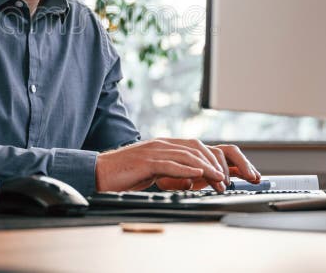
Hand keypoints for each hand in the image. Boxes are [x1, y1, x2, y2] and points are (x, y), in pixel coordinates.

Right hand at [94, 139, 260, 192]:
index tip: (224, 175)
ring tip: (219, 181)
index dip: (212, 159)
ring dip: (206, 169)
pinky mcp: (146, 162)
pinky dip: (186, 169)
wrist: (100, 172)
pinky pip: (170, 164)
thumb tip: (192, 180)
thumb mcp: (153, 172)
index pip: (195, 147)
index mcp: (163, 145)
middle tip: (226, 181)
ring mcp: (153, 151)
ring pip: (187, 156)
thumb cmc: (124, 174)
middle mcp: (161, 144)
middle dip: (214, 164)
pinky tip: (198, 175)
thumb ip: (172, 172)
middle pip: (196, 149)